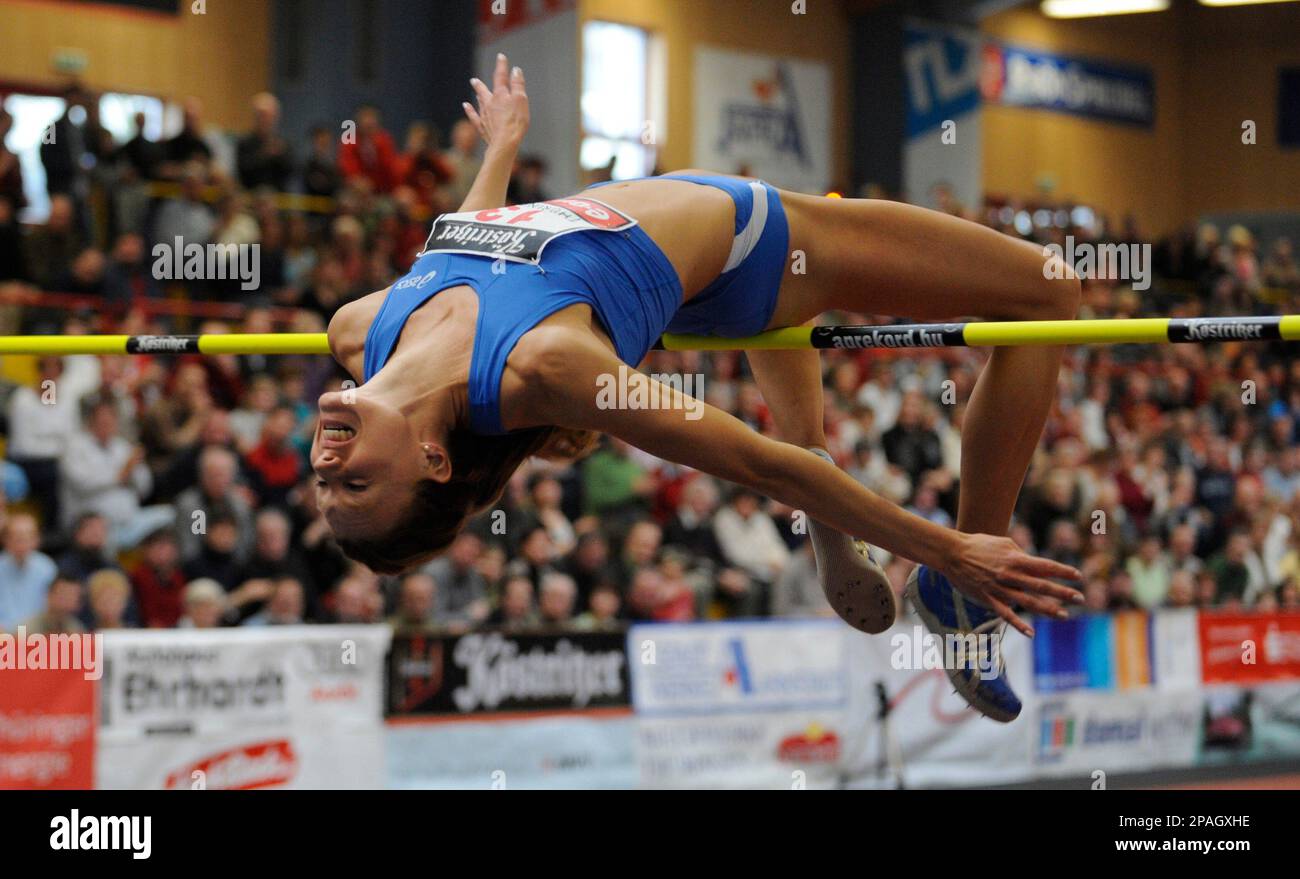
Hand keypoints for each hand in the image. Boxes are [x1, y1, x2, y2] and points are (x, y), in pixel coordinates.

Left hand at [463, 53, 528, 149]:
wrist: (505, 143)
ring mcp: (484, 115)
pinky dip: (470, 110)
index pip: (501, 77)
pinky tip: (465, 106)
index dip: (501, 66)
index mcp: (500, 95)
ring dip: (478, 96)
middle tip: (474, 80)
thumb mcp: (521, 100)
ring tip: (475, 92)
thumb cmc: (516, 122)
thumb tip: (515, 70)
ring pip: (479, 103)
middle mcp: (489, 103)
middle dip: (480, 85)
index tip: (501, 57)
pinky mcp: (483, 127)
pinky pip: (474, 116)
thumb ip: (518, 84)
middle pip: (484, 91)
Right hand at [943, 533, 1082, 636]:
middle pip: (1041, 585)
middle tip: (1080, 598)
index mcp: (1015, 559)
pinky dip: (1018, 624)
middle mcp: (1010, 575)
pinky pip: (1005, 614)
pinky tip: (1031, 633)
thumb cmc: (978, 545)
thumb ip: (1020, 554)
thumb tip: (1035, 563)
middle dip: (1062, 592)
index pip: (1044, 566)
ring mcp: (999, 588)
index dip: (1063, 571)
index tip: (1078, 576)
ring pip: (1027, 602)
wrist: (951, 553)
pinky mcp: (987, 599)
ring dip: (1047, 609)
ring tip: (1064, 615)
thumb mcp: (1003, 543)